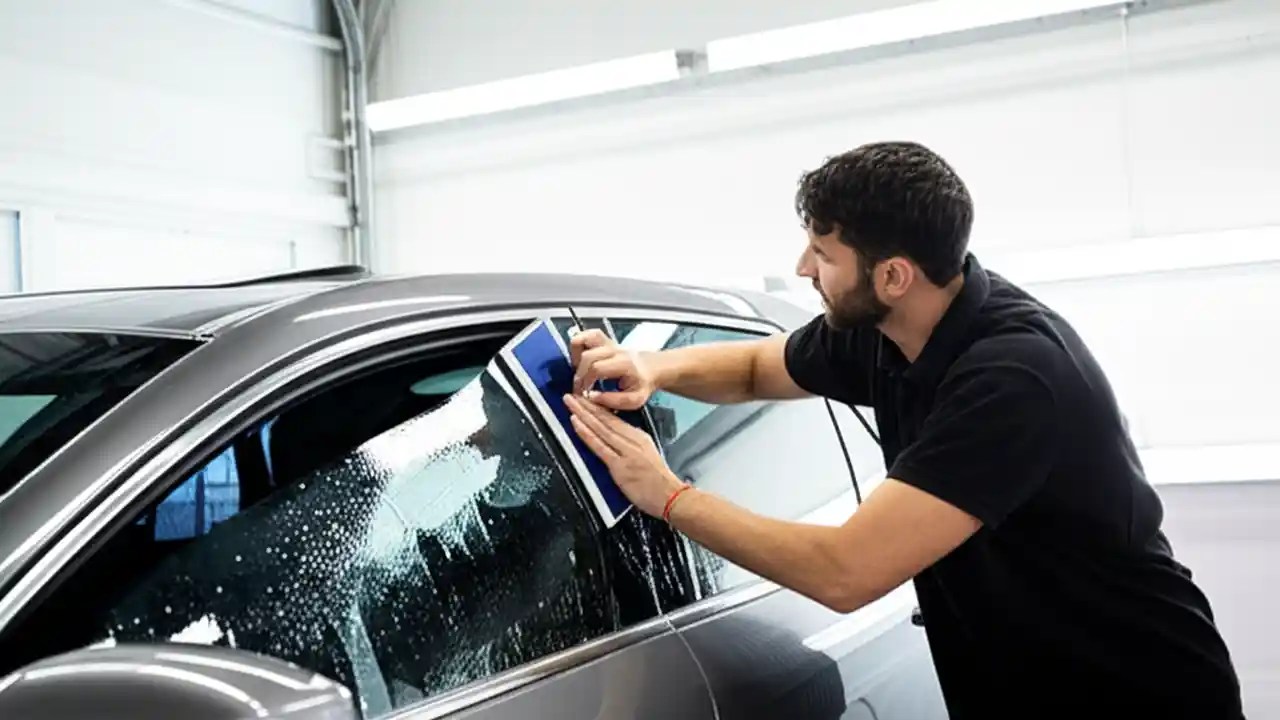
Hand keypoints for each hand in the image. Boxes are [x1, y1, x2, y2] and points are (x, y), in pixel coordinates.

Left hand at [564, 394, 683, 516]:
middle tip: (571, 395)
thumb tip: (615, 440)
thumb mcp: (647, 455)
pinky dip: (586, 433)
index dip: (597, 407)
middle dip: (587, 405)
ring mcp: (625, 452)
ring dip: (583, 414)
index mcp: (638, 437)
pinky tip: (575, 423)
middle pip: (605, 419)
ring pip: (600, 428)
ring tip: (570, 402)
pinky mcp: (619, 466)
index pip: (614, 419)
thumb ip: (631, 446)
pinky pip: (599, 446)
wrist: (671, 496)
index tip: (584, 398)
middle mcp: (632, 440)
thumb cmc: (659, 481)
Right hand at [569, 329, 656, 409]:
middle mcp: (615, 350)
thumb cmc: (642, 384)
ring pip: (585, 339)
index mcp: (624, 364)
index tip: (584, 393)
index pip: (596, 368)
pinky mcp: (604, 340)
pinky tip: (580, 359)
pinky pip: (587, 335)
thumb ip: (613, 400)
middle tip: (580, 388)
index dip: (586, 382)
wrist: (652, 368)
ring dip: (576, 356)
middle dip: (580, 374)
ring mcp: (609, 343)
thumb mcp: (634, 399)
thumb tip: (591, 396)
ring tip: (580, 371)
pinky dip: (578, 344)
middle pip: (588, 356)